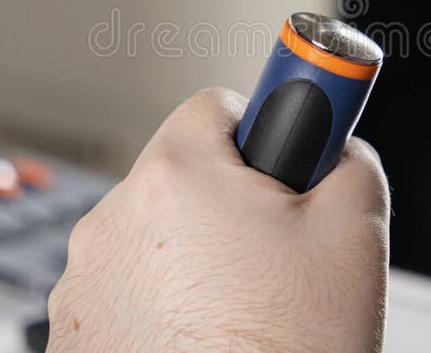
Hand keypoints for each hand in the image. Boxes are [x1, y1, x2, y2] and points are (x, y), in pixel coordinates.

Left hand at [47, 87, 389, 351]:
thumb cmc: (285, 351)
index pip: (219, 103)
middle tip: (273, 249)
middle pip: (184, 172)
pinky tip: (203, 333)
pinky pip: (127, 287)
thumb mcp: (355, 236)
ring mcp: (85, 282)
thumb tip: (336, 149)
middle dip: (230, 197)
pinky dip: (162, 300)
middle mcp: (112, 221)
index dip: (263, 120)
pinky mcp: (75, 332)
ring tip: (239, 306)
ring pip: (155, 233)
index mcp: (176, 177)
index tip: (282, 124)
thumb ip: (349, 160)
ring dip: (193, 252)